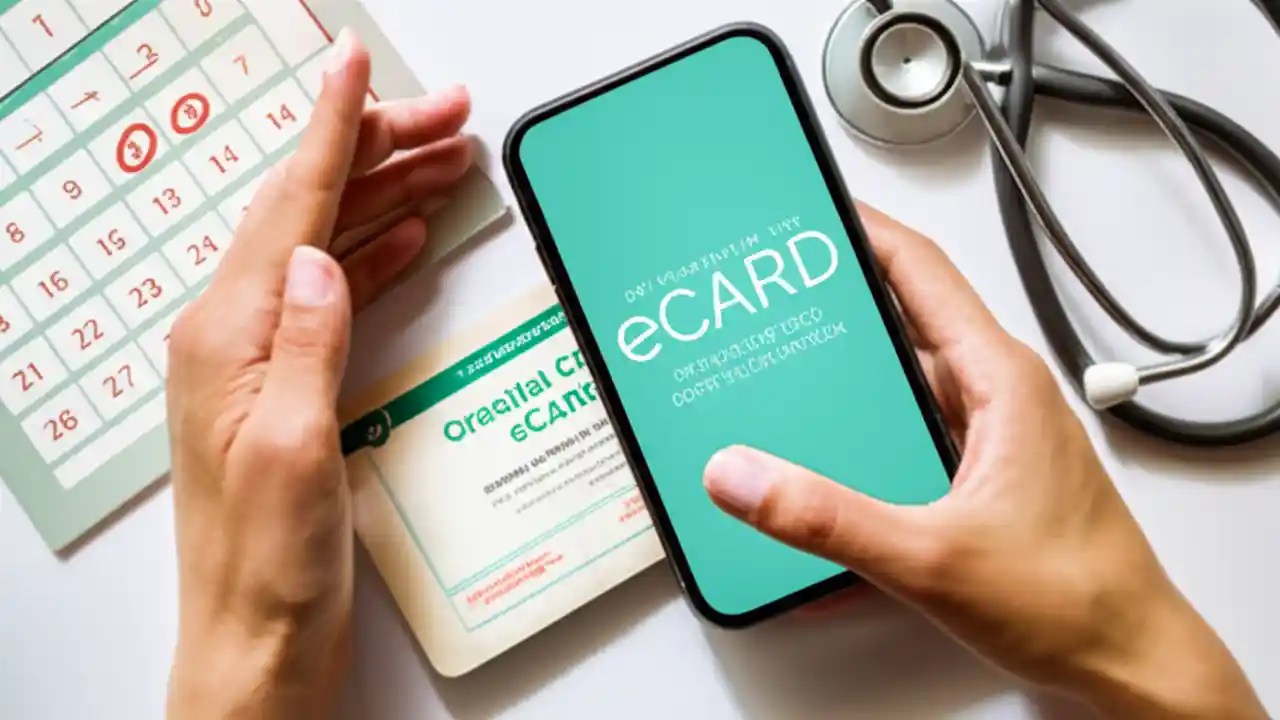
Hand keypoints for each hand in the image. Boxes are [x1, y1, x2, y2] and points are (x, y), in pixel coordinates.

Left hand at [165, 30, 472, 718]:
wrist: (260, 639)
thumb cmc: (268, 562)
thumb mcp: (293, 448)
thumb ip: (307, 344)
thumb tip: (320, 255)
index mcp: (229, 335)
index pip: (290, 206)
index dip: (331, 128)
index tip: (355, 65)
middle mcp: (237, 333)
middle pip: (313, 209)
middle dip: (380, 149)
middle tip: (449, 113)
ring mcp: (262, 357)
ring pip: (329, 243)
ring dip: (386, 195)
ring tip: (446, 157)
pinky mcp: (291, 384)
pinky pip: (335, 293)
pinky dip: (376, 253)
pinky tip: (410, 235)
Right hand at [703, 205, 1266, 718]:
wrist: (1126, 660)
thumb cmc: (1075, 598)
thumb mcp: (930, 557)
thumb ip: (826, 517)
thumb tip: (744, 475)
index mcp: (1000, 379)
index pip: (920, 269)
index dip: (859, 228)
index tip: (805, 209)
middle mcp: (995, 395)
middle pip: (899, 322)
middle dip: (830, 310)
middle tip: (767, 302)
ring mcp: (986, 437)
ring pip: (899, 384)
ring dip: (843, 385)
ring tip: (779, 384)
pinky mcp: (975, 478)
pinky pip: (906, 436)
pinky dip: (861, 442)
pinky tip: (822, 470)